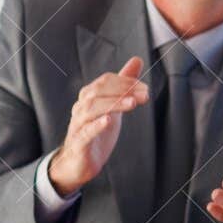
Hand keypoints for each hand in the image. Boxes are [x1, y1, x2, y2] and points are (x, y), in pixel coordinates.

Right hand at [47, 57, 148, 195]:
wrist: (78, 162)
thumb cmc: (96, 130)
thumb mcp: (114, 105)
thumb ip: (123, 83)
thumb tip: (136, 60)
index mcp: (89, 97)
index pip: (105, 81)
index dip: (125, 81)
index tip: (145, 87)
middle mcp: (81, 108)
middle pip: (97, 92)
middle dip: (122, 91)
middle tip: (144, 95)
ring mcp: (78, 125)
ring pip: (90, 109)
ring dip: (112, 104)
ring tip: (132, 104)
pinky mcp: (78, 144)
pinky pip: (84, 132)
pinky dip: (95, 126)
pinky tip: (108, 121)